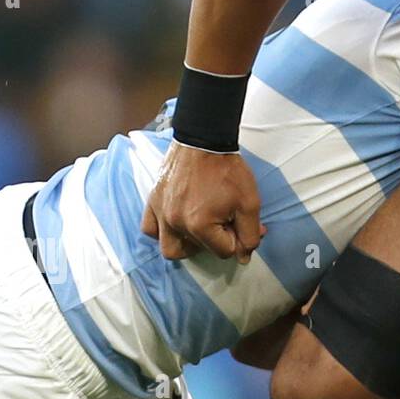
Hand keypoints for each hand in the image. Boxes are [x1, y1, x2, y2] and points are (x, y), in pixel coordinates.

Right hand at [143, 142, 264, 261]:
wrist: (204, 141)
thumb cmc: (227, 170)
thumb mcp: (249, 202)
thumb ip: (249, 233)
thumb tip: (243, 257)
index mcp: (199, 225)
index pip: (224, 251)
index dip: (238, 238)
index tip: (240, 221)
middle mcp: (174, 223)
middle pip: (198, 251)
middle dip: (215, 241)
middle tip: (225, 224)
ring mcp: (160, 213)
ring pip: (169, 247)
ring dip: (188, 245)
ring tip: (202, 229)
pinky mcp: (152, 202)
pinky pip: (150, 229)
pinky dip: (163, 232)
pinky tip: (178, 223)